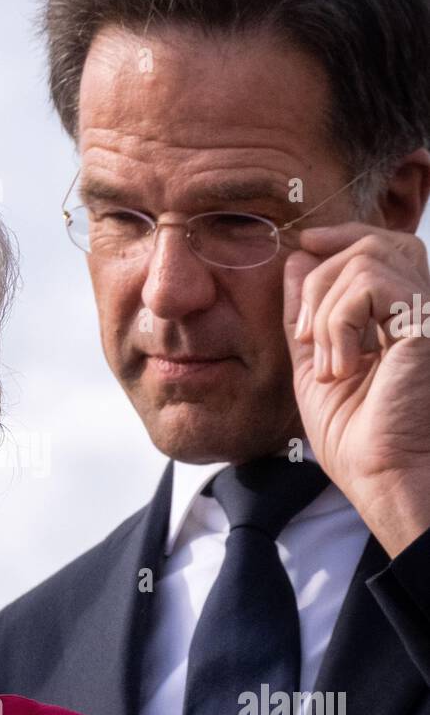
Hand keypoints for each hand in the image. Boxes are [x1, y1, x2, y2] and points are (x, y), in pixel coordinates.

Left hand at [283, 221, 429, 555]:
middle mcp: (419, 308)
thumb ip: (307, 314)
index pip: (379, 247)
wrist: (383, 477)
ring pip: (364, 259)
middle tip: (307, 337)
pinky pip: (369, 285)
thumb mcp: (316, 365)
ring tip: (330, 365)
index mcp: (398, 316)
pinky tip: (344, 368)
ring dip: (327, 312)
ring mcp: (426, 313)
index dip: (341, 236)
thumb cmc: (358, 437)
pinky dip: (340, 324)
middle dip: (321, 278)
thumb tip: (297, 259)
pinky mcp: (424, 323)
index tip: (304, 245)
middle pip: (371, 243)